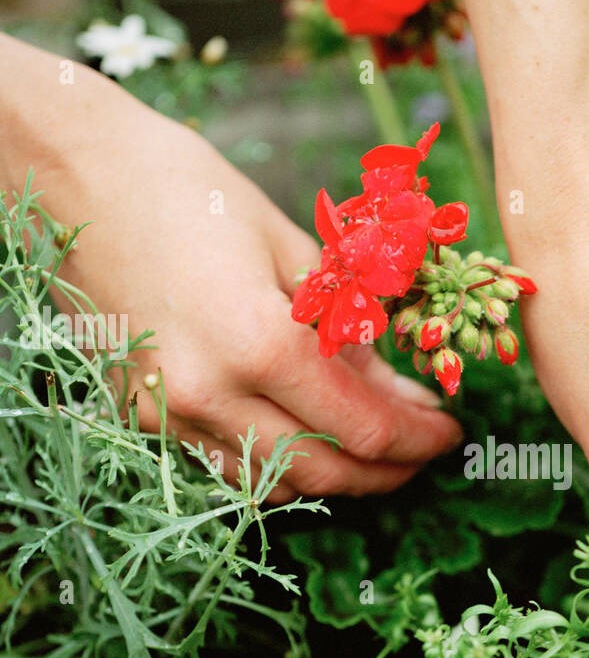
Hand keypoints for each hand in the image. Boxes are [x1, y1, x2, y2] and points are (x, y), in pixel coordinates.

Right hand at [2, 38, 461, 500]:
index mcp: (258, 343)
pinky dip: (276, 467)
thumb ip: (350, 331)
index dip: (418, 439)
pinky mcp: (140, 413)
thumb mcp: (290, 247)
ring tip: (374, 452)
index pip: (364, 427)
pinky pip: (224, 466)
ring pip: (272, 485)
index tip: (450, 430)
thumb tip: (400, 390)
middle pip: (324, 473)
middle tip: (423, 452)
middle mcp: (210, 395)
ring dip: (334, 480)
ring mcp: (167, 413)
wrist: (70, 172)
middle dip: (387, 472)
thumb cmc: (185, 186)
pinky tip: (305, 440)